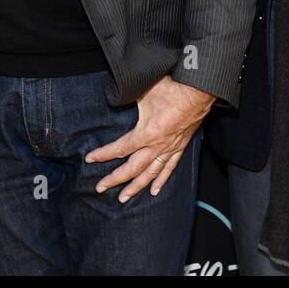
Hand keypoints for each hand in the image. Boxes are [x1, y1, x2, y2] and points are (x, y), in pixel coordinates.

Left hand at [86, 76, 214, 201]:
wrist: (198, 92)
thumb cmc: (172, 89)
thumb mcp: (144, 92)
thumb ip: (129, 99)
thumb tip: (116, 97)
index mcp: (146, 134)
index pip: (120, 148)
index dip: (103, 154)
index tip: (90, 158)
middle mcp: (156, 146)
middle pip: (132, 168)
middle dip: (115, 179)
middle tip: (101, 187)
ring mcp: (169, 149)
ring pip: (150, 174)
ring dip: (136, 187)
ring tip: (124, 197)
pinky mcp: (180, 147)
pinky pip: (169, 168)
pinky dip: (161, 181)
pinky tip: (154, 190)